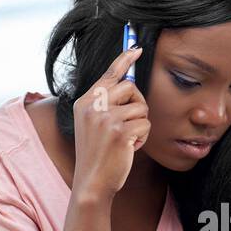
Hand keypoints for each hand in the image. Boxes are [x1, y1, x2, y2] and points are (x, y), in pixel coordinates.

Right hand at [70, 45, 149, 202]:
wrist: (91, 183)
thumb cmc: (97, 154)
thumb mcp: (93, 124)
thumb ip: (105, 103)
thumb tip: (129, 83)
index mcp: (84, 102)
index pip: (108, 74)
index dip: (124, 59)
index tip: (137, 47)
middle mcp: (92, 106)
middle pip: (130, 87)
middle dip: (137, 104)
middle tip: (128, 123)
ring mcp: (105, 118)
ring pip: (141, 107)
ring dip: (140, 124)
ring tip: (126, 139)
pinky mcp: (120, 131)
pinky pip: (145, 124)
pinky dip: (142, 137)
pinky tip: (129, 148)